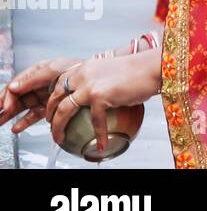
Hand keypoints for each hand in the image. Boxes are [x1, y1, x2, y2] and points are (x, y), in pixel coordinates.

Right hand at [1, 55, 81, 133]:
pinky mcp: (48, 107)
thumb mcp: (53, 69)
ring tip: (0, 122)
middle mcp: (36, 85)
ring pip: (21, 107)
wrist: (94, 77)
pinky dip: (24, 122)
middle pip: (15, 97)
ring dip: (9, 115)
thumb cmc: (75, 67)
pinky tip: (16, 128)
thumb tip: (13, 87)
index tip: (5, 106)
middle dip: (4, 106)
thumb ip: (33, 78)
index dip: (7, 96)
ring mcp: (41, 96)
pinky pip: (33, 115)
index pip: (15, 85)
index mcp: (35, 73)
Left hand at [42, 51, 161, 148]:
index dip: (53, 95)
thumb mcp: (112, 70)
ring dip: (58, 127)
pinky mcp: (100, 96)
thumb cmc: (141, 69)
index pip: (61, 80)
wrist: (154, 66)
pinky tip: (100, 144)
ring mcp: (89, 86)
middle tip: (51, 124)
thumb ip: (100, 80)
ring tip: (59, 138)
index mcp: (86, 67)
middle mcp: (83, 74)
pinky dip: (98, 135)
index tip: (52, 106)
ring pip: (63, 110)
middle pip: (55, 96)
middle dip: (49, 113)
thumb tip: (99, 97)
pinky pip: (94, 121)